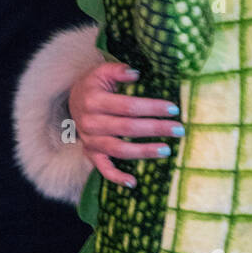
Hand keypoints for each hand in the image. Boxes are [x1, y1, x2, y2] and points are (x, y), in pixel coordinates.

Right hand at [68, 62, 181, 188]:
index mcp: (94, 100)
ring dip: (144, 152)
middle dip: (156, 129)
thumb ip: (118, 70)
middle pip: (128, 128)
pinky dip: (116, 177)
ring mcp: (90, 140)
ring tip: (166, 150)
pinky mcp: (90, 153)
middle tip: (179, 129)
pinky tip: (133, 182)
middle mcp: (90, 122)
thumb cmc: (95, 85)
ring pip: (119, 150)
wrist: (73, 100)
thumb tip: (136, 74)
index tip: (173, 109)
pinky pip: (103, 169)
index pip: (129, 106)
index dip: (152, 108)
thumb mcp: (102, 71)